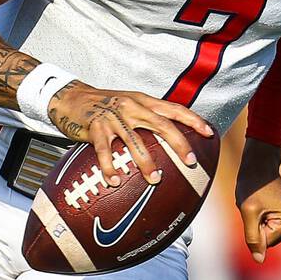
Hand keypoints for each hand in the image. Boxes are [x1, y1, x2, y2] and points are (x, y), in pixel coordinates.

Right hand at [48, 82, 213, 186]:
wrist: (71, 98)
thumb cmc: (105, 105)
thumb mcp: (129, 104)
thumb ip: (148, 117)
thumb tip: (171, 137)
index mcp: (143, 101)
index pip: (174, 109)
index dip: (193, 120)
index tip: (209, 134)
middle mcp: (131, 106)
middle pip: (161, 125)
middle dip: (178, 143)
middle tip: (190, 161)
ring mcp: (113, 116)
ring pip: (134, 140)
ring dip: (145, 162)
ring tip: (155, 179)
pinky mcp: (95, 127)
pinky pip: (104, 151)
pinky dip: (110, 167)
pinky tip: (114, 181)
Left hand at [235, 137, 280, 262]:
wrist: (260, 167)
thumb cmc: (253, 186)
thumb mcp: (248, 212)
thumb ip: (253, 238)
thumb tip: (259, 260)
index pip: (266, 242)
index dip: (255, 228)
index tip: (257, 210)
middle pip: (271, 240)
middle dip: (260, 226)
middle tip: (259, 207)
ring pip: (272, 236)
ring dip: (262, 223)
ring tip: (262, 205)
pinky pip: (275, 230)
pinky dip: (265, 221)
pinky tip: (267, 206)